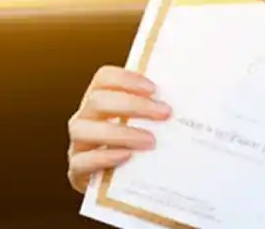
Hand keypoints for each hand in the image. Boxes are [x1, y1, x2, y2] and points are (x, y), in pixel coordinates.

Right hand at [67, 65, 171, 193]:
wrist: (117, 187)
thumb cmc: (137, 146)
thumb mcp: (145, 124)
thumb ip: (156, 110)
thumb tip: (188, 101)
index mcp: (99, 99)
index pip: (104, 78)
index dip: (126, 79)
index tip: (153, 89)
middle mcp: (84, 117)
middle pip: (98, 101)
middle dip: (133, 105)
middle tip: (164, 114)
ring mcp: (77, 144)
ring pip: (84, 129)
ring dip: (120, 132)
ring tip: (150, 141)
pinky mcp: (76, 170)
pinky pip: (82, 161)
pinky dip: (104, 157)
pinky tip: (127, 156)